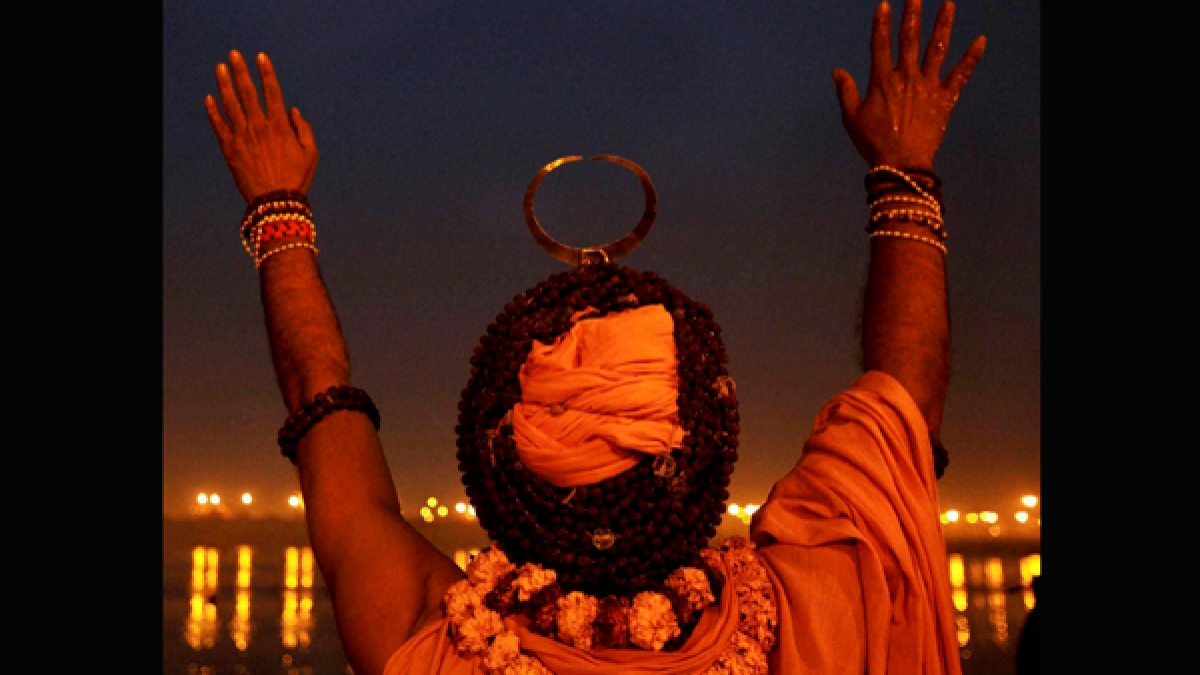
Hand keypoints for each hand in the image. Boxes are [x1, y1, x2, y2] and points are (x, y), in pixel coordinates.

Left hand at [205, 51, 317, 203]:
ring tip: (220, 68)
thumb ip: (304, 129)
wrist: (275, 201)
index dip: (266, 72)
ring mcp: (242, 137)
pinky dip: (213, 111)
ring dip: (224, 84)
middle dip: (241, 71)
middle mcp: (259, 127)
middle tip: (234, 54)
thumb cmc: (296, 178)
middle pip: (247, 92)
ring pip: (231, 104)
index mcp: (280, 126)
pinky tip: (209, 98)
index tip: (260, 57)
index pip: (273, 92)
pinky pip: (219, 126)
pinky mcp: (230, 149)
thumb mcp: (311, 153)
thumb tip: (293, 110)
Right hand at [832, 0, 984, 169]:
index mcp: (882, 81)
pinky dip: (971, 57)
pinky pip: (960, 75)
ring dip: (943, 25)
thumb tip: (837, 71)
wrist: (902, 163)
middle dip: (912, 14)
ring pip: (937, 49)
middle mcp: (907, 77)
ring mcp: (928, 86)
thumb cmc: (874, 143)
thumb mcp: (852, 118)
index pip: (880, 44)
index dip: (881, 23)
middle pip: (910, 39)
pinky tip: (981, 40)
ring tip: (948, 4)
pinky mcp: (945, 99)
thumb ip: (846, 91)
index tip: (884, 4)